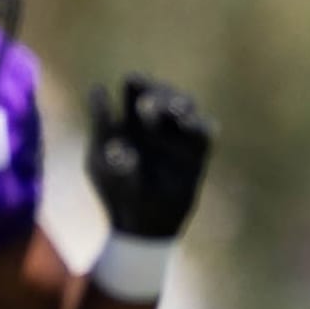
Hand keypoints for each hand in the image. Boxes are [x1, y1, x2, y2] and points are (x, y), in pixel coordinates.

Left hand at [87, 74, 211, 238]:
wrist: (144, 225)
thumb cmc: (117, 192)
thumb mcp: (104, 169)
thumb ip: (106, 142)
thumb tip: (111, 126)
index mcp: (129, 118)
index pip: (135, 87)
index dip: (137, 82)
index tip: (134, 85)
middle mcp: (156, 122)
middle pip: (163, 91)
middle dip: (160, 92)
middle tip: (149, 107)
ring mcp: (177, 136)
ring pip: (187, 106)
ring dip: (181, 105)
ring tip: (177, 113)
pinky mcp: (197, 153)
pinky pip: (206, 133)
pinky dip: (202, 127)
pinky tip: (191, 127)